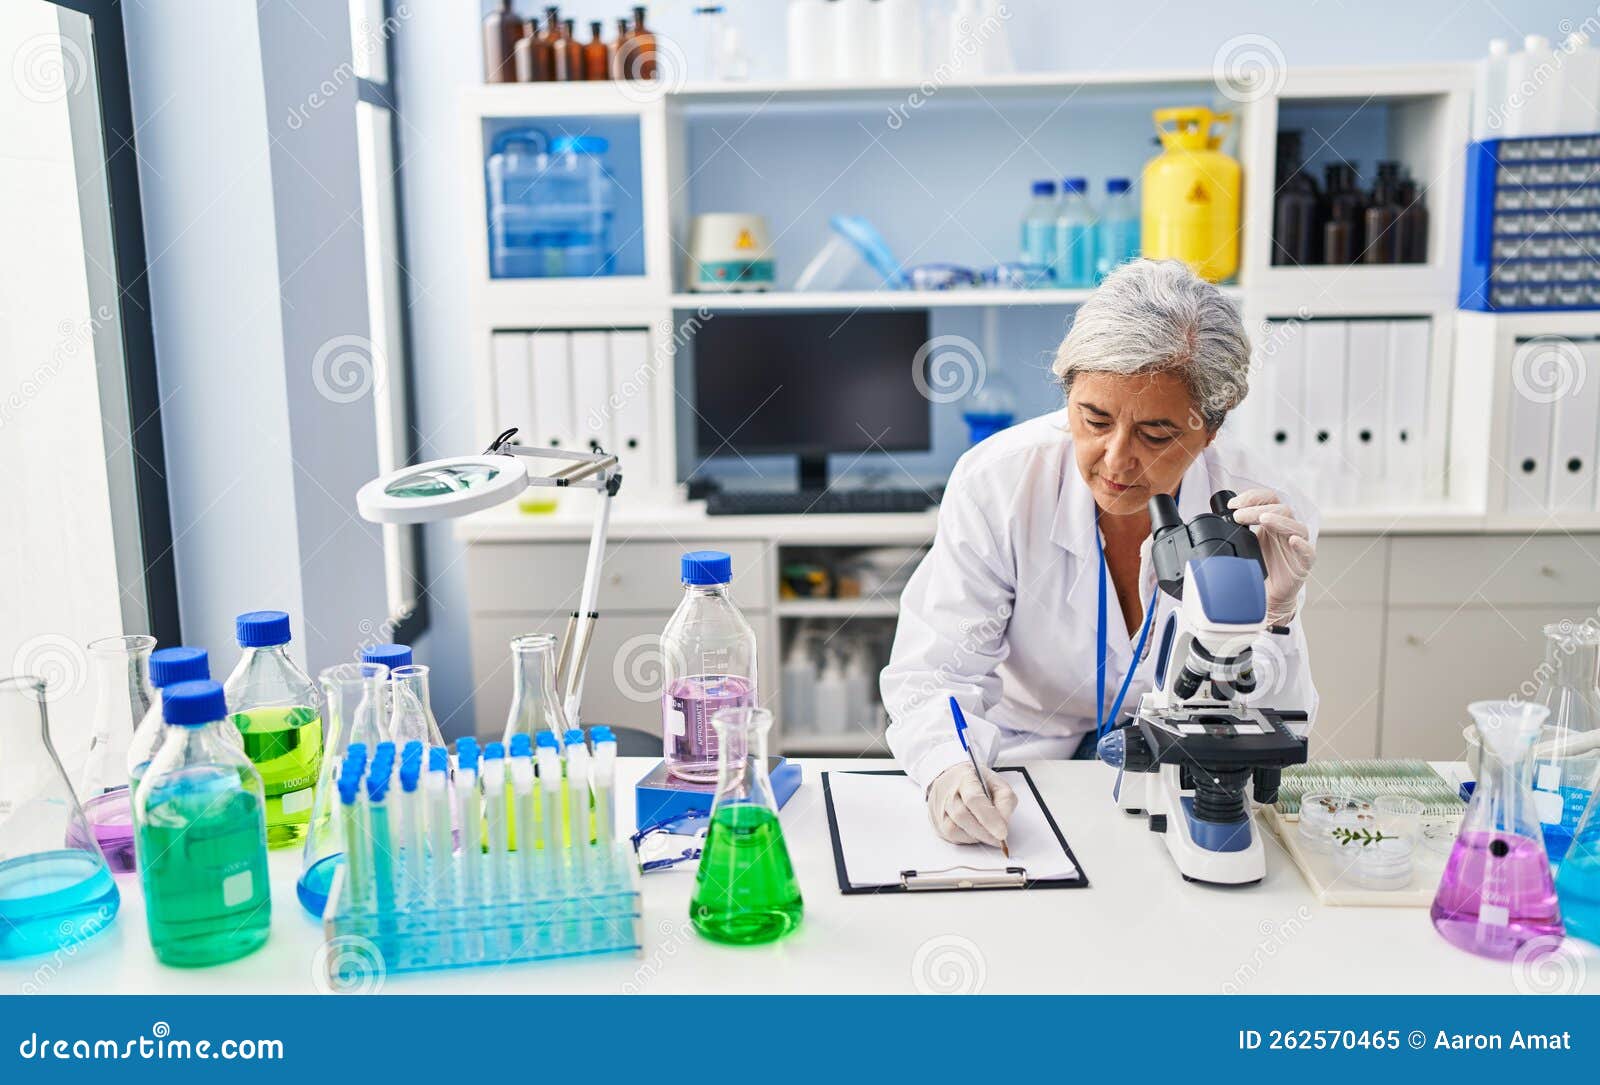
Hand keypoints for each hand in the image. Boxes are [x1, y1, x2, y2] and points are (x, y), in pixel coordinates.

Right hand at [926, 762, 1016, 846]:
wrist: (951, 778)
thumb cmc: (975, 781)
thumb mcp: (996, 782)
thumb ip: (1005, 800)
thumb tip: (1004, 823)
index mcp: (964, 777)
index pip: (974, 799)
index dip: (989, 818)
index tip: (1002, 833)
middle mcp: (947, 792)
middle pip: (962, 816)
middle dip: (984, 832)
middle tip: (999, 839)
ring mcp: (938, 807)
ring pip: (953, 829)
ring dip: (975, 836)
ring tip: (987, 833)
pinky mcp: (936, 821)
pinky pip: (950, 836)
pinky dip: (966, 838)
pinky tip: (974, 832)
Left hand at [1227, 488, 1315, 625]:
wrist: (1268, 594)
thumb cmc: (1258, 566)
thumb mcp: (1242, 545)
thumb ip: (1232, 532)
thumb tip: (1208, 524)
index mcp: (1272, 521)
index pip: (1268, 499)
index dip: (1253, 497)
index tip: (1232, 505)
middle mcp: (1286, 530)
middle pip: (1280, 509)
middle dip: (1258, 508)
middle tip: (1238, 516)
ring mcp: (1297, 545)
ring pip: (1296, 526)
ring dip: (1279, 520)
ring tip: (1263, 519)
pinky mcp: (1304, 563)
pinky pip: (1309, 551)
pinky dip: (1302, 545)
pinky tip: (1292, 541)